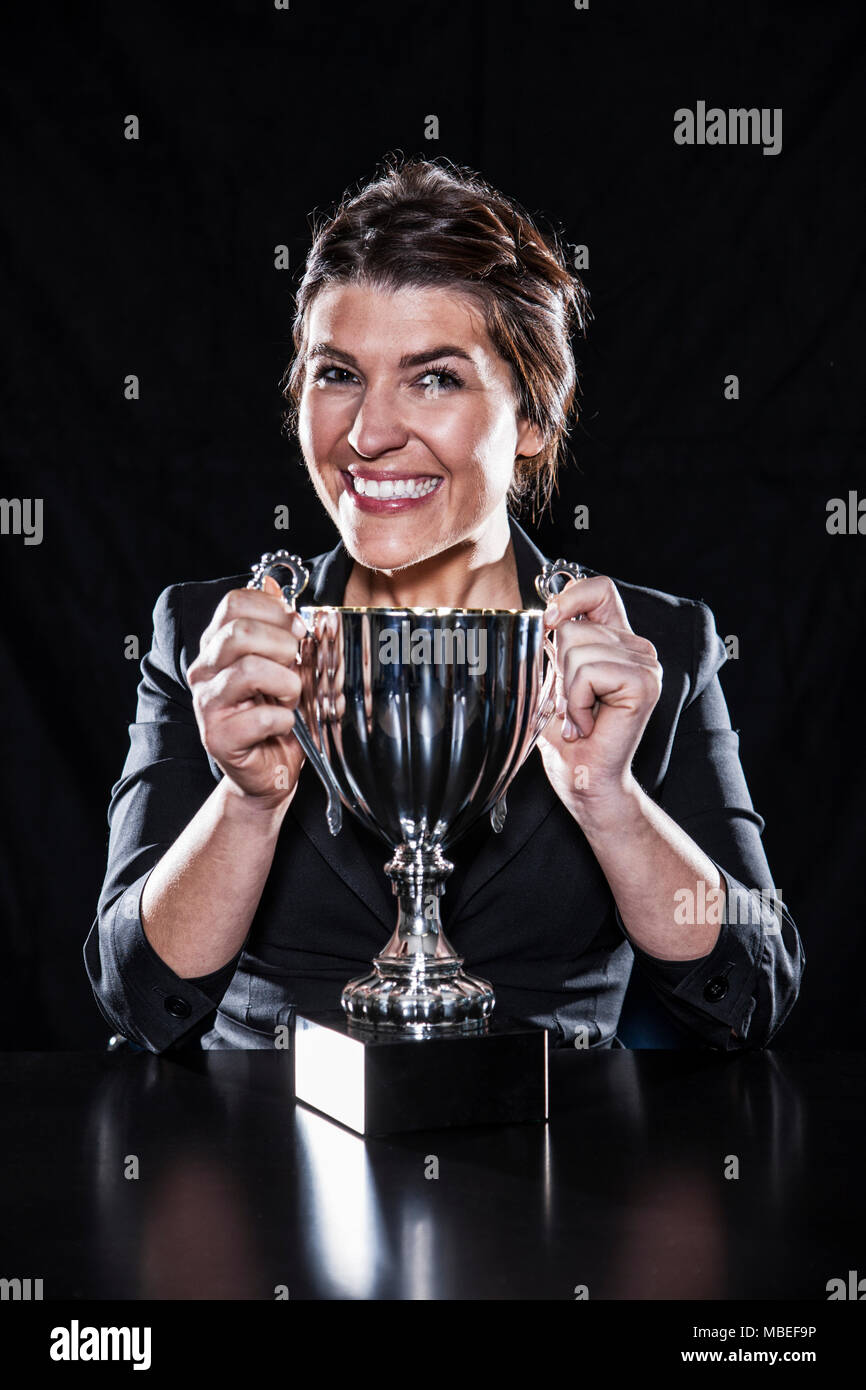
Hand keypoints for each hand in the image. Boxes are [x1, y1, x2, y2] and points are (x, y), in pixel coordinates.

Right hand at [187, 575, 306, 806]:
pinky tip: (284, 727)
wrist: (270, 769)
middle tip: (296, 666)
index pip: (235, 603)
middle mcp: (204, 669)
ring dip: (287, 684)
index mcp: (218, 644)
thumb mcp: (286, 664)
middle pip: (239, 631)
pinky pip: (262, 717)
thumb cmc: (279, 713)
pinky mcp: (216, 737)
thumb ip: (281, 628)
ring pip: (249, 670)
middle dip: (282, 645)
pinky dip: (285, 720)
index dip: (274, 610)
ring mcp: (206, 703)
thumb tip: (276, 586)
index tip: (297, 630)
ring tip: (290, 700)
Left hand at [537, 574, 662, 819]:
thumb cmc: (567, 738)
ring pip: (578, 648)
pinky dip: (576, 702)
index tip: (548, 621)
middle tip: (570, 705)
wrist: (584, 778)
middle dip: (558, 670)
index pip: (600, 589)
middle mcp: (637, 648)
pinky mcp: (644, 683)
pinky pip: (589, 672)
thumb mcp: (551, 681)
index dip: (571, 597)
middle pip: (574, 627)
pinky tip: (586, 724)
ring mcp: (646, 664)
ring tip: (578, 717)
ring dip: (566, 691)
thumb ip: (552, 646)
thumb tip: (539, 617)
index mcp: (617, 641)